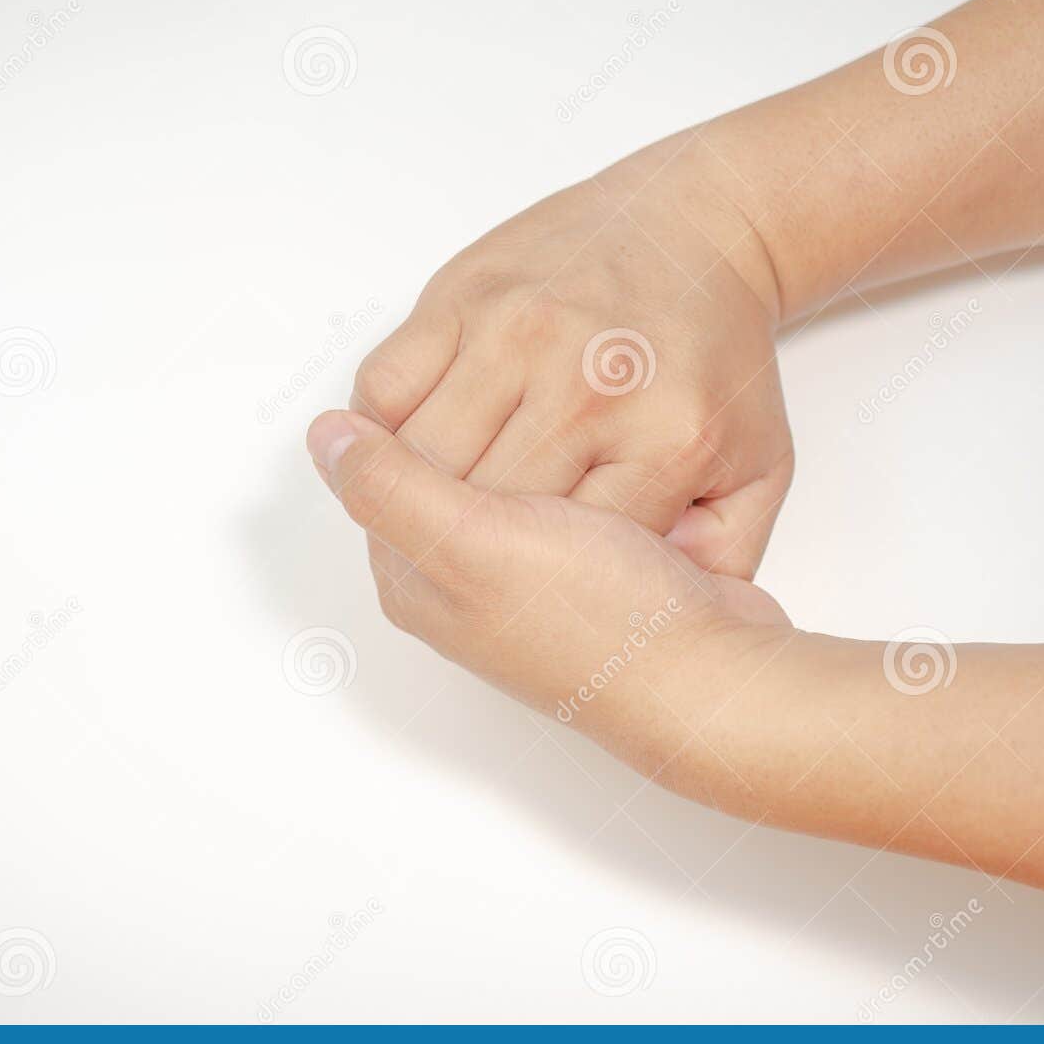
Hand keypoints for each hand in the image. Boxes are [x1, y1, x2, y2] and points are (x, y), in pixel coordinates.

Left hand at [307, 409, 791, 779]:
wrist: (717, 675)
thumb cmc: (599, 623)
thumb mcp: (472, 548)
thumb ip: (391, 488)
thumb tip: (326, 435)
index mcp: (420, 577)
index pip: (386, 464)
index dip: (424, 408)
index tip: (477, 368)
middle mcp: (464, 573)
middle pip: (447, 460)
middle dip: (488, 415)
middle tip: (544, 375)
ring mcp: (530, 564)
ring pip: (511, 459)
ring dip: (544, 426)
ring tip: (589, 398)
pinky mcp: (591, 551)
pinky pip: (569, 476)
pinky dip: (588, 450)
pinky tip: (616, 430)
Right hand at [348, 132, 793, 579]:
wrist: (694, 227)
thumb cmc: (714, 355)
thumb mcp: (757, 471)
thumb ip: (717, 561)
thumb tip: (644, 619)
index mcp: (667, 439)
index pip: (570, 557)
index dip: (542, 584)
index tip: (535, 585)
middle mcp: (588, 386)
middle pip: (483, 516)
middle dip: (472, 548)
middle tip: (473, 560)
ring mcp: (518, 334)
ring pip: (422, 460)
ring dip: (417, 496)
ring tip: (436, 514)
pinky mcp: (462, 295)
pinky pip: (384, 390)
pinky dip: (382, 430)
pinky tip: (417, 446)